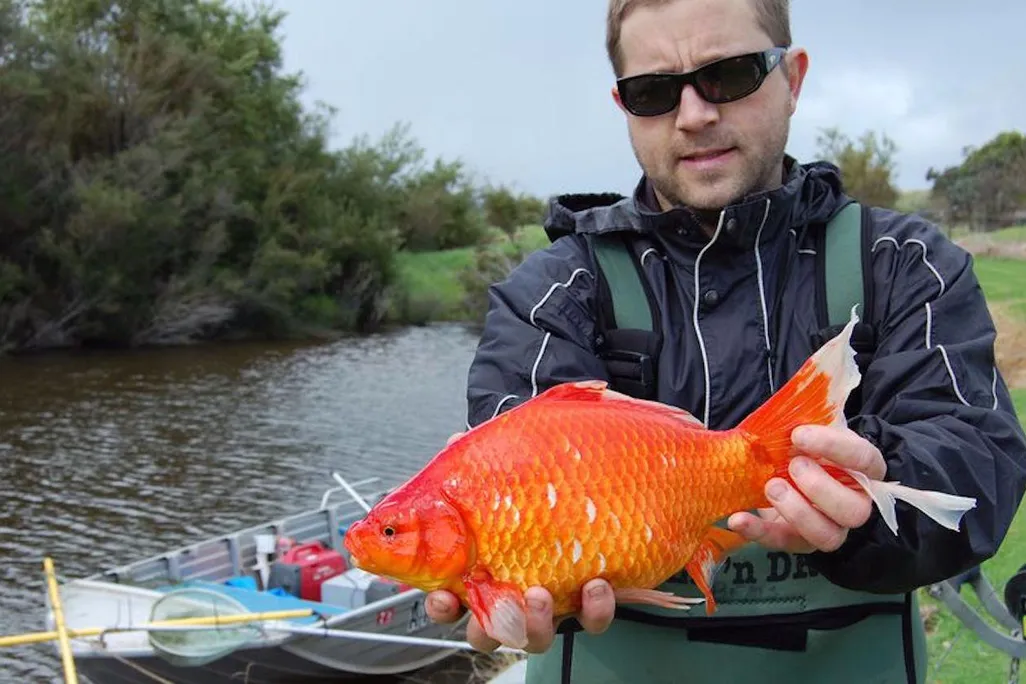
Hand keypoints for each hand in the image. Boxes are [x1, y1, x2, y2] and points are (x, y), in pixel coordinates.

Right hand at [430, 433, 614, 651]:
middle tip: (501, 602)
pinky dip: (593, 611)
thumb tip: (455, 442)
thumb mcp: (512, 464)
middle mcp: (515, 590)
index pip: (450, 599)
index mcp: (485, 566)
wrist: (613, 478)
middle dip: (490, 627)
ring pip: (535, 637)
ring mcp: (553, 600)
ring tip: (541, 594)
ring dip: (535, 625)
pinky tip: (597, 585)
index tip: (444, 595)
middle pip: (488, 631)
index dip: (442, 606)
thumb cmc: (544, 480)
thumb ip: (482, 459)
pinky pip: (591, 622)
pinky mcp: (591, 600)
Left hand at [728, 424, 886, 552]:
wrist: (785, 467)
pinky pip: (784, 543)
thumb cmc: (804, 446)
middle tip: (792, 465)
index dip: (835, 447)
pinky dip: (759, 532)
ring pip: (827, 536)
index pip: (865, 460)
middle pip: (854, 511)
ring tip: (771, 486)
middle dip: (820, 488)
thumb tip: (783, 418)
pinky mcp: (799, 540)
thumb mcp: (809, 428)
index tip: (799, 434)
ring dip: (797, 512)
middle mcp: (854, 504)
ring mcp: (829, 527)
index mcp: (864, 470)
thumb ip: (804, 421)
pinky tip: (738, 518)